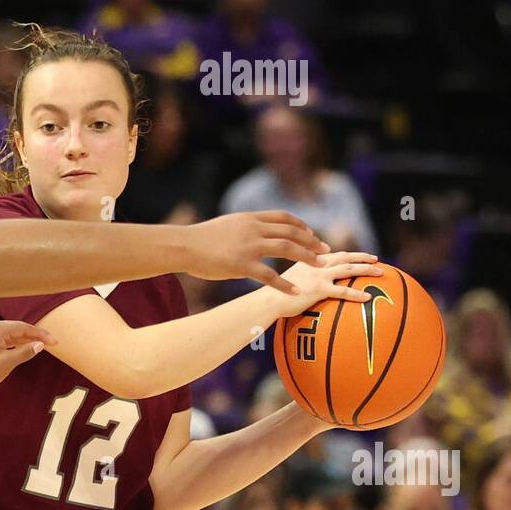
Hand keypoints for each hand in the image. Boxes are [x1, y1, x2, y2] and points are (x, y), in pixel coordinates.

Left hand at [0, 321, 54, 400]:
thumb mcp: (7, 363)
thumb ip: (25, 352)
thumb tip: (39, 345)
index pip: (23, 327)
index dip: (40, 334)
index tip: (54, 342)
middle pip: (16, 329)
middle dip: (33, 336)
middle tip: (49, 344)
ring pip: (9, 335)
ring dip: (23, 341)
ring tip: (38, 348)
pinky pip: (1, 340)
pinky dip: (12, 345)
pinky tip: (21, 350)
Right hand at [182, 211, 326, 294]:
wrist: (184, 246)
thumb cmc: (200, 239)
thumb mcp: (227, 225)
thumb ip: (244, 228)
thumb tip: (251, 232)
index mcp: (251, 218)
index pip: (284, 218)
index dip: (301, 225)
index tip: (312, 234)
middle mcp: (254, 229)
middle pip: (291, 232)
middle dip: (312, 241)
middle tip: (326, 251)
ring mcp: (249, 246)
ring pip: (287, 249)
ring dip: (307, 258)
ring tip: (320, 267)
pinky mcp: (242, 265)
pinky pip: (270, 276)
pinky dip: (285, 284)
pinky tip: (296, 291)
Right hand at [274, 251, 384, 316]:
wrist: (269, 299)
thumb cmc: (277, 294)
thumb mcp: (290, 279)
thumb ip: (302, 278)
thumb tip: (308, 287)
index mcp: (311, 260)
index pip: (335, 254)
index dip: (349, 254)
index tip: (361, 256)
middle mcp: (317, 264)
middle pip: (345, 257)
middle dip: (362, 257)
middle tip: (376, 259)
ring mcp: (319, 275)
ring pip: (349, 270)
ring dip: (366, 270)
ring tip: (381, 273)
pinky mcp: (319, 289)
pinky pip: (343, 291)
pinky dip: (356, 294)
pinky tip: (367, 298)